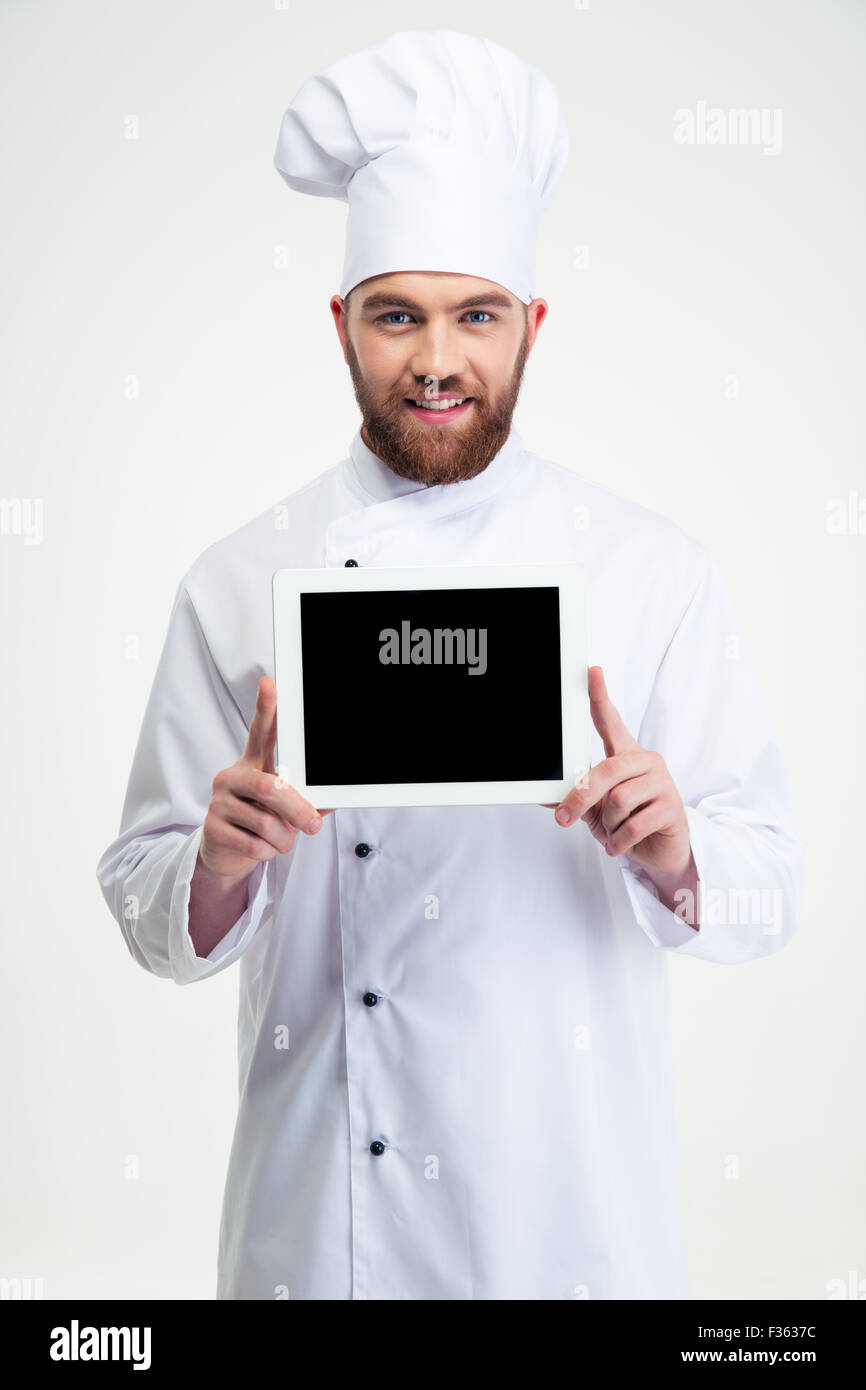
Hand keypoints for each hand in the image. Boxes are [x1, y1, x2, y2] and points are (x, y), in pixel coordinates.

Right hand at [198, 676, 334, 880]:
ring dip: (283, 839)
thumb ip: (306, 798)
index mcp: (252, 764)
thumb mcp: (285, 808)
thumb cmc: (261, 822)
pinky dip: (267, 852)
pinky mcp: (212, 827)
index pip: (260, 732)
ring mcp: (219, 801)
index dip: (266, 709)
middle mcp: (232, 776)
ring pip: (266, 822)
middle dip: (297, 808)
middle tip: (312, 825)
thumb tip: (334, 797)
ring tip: (280, 841)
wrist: (226, 853)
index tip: (269, 684)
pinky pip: (254, 843)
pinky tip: (262, 848)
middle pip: (270, 786)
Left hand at [543, 665, 691, 876]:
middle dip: (581, 797)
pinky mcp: (672, 807)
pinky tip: (619, 843)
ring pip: (618, 799)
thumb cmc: (626, 821)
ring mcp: (662, 782)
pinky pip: (634, 823)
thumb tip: (541, 793)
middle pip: (607, 770)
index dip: (600, 696)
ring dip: (608, 823)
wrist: (659, 851)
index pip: (610, 721)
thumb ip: (573, 796)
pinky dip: (619, 840)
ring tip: (614, 829)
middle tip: (564, 818)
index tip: (592, 672)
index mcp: (625, 754)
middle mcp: (646, 761)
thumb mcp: (594, 809)